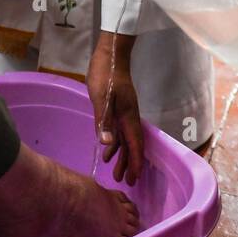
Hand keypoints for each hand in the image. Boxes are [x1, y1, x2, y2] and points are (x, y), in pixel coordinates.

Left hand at [87, 32, 143, 184]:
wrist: (110, 54)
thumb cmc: (106, 74)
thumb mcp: (101, 98)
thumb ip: (103, 121)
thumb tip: (106, 144)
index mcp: (127, 116)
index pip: (135, 145)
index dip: (136, 163)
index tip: (134, 179)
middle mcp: (129, 117)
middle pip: (132, 145)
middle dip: (130, 164)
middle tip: (125, 182)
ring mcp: (124, 112)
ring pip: (126, 139)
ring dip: (122, 156)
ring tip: (115, 172)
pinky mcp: (118, 107)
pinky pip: (119, 130)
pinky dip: (115, 142)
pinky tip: (107, 149)